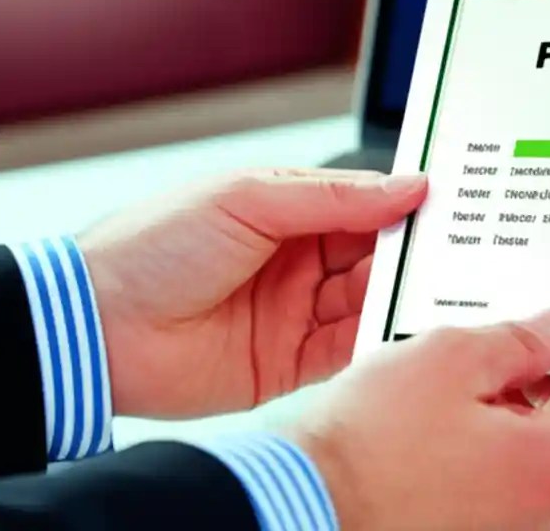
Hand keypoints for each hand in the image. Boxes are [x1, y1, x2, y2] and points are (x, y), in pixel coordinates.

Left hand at [78, 168, 426, 417]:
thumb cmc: (154, 247)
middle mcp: (295, 261)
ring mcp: (294, 312)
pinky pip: (346, 351)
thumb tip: (405, 186)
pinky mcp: (289, 362)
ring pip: (367, 302)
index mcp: (285, 212)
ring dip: (398, 296)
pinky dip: (377, 342)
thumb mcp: (248, 199)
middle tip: (453, 253)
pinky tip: (399, 330)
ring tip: (433, 291)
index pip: (362, 205)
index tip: (449, 206)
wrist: (96, 327)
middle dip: (410, 254)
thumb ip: (333, 198)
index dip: (403, 206)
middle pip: (373, 255)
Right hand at [286, 310, 549, 530]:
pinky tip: (439, 419)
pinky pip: (502, 483)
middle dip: (548, 379)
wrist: (303, 504)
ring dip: (510, 412)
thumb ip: (517, 339)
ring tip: (456, 382)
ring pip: (535, 455)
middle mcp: (549, 511)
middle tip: (506, 344)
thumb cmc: (366, 448)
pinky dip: (484, 446)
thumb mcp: (449, 357)